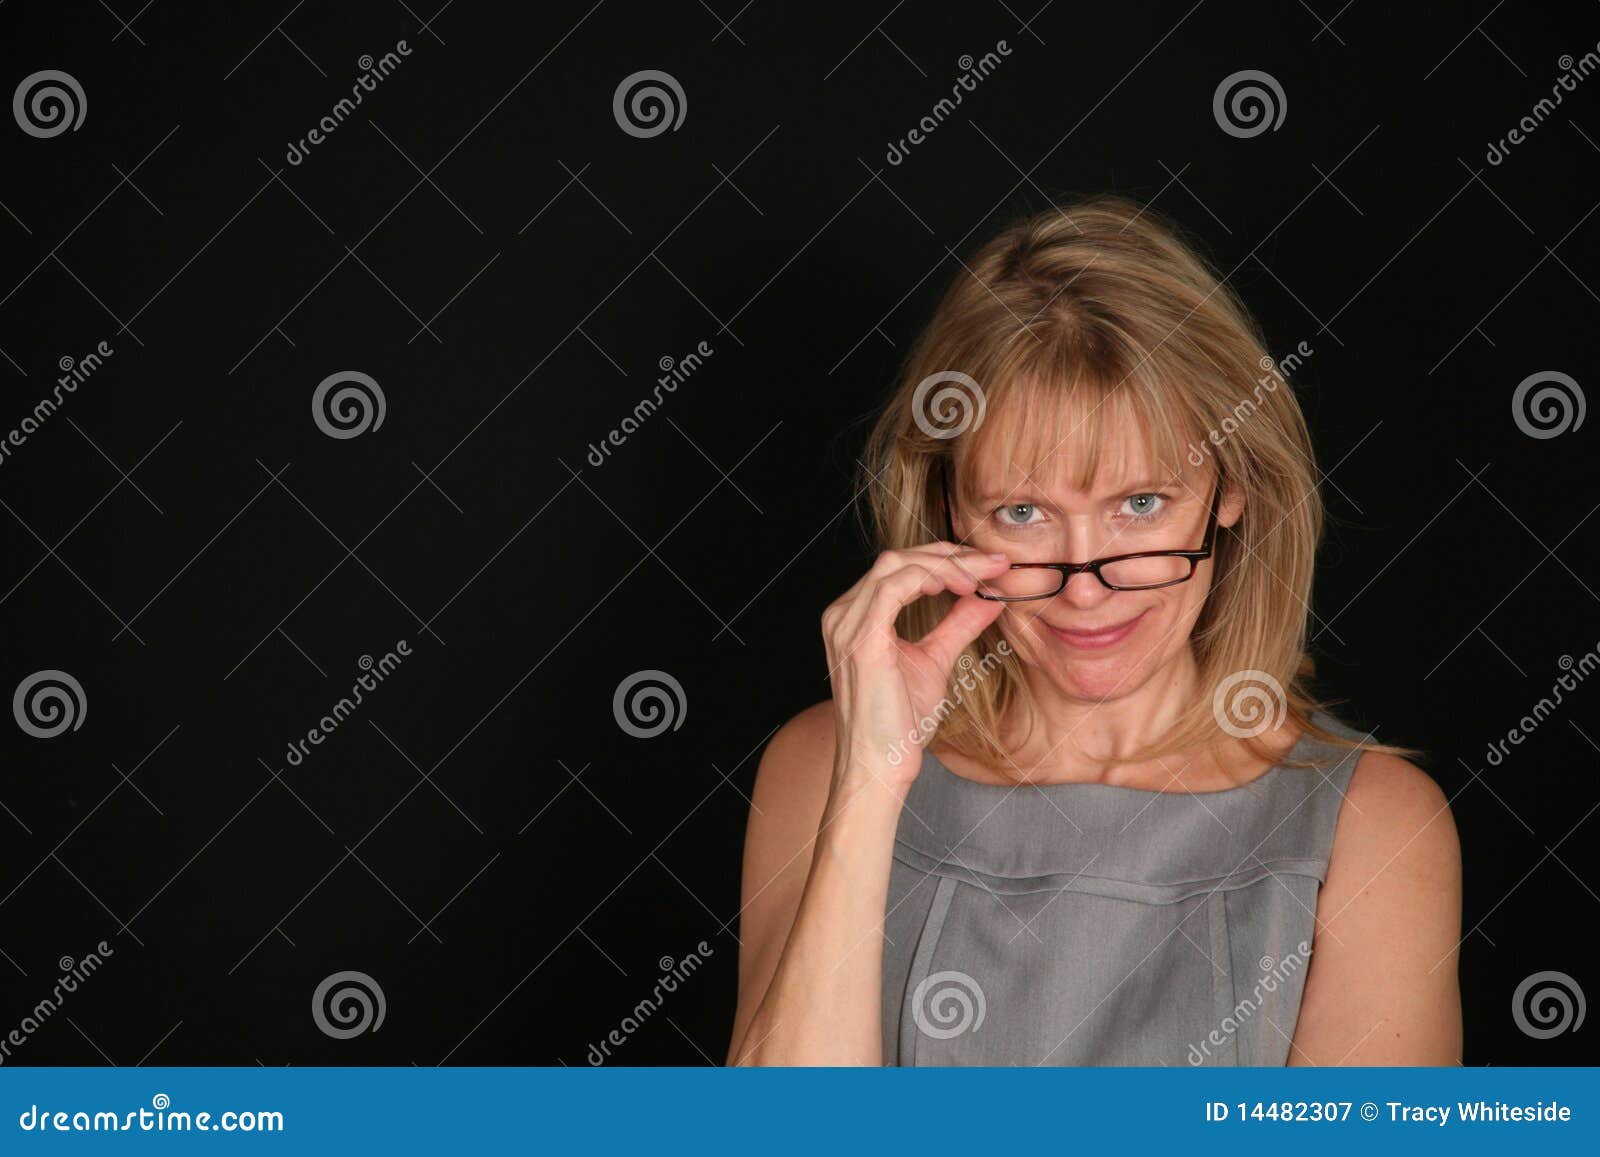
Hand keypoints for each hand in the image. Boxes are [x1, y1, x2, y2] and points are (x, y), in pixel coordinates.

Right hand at [820, 543, 1009, 790]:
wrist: (879, 764)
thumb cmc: (898, 722)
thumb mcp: (935, 660)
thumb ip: (957, 625)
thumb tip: (989, 598)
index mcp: (857, 617)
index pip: (899, 568)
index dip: (945, 559)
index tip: (988, 565)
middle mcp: (844, 614)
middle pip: (897, 558)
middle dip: (950, 555)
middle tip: (993, 563)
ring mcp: (847, 624)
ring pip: (896, 565)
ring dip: (945, 564)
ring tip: (981, 576)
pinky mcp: (860, 639)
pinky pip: (893, 587)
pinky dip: (929, 578)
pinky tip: (958, 587)